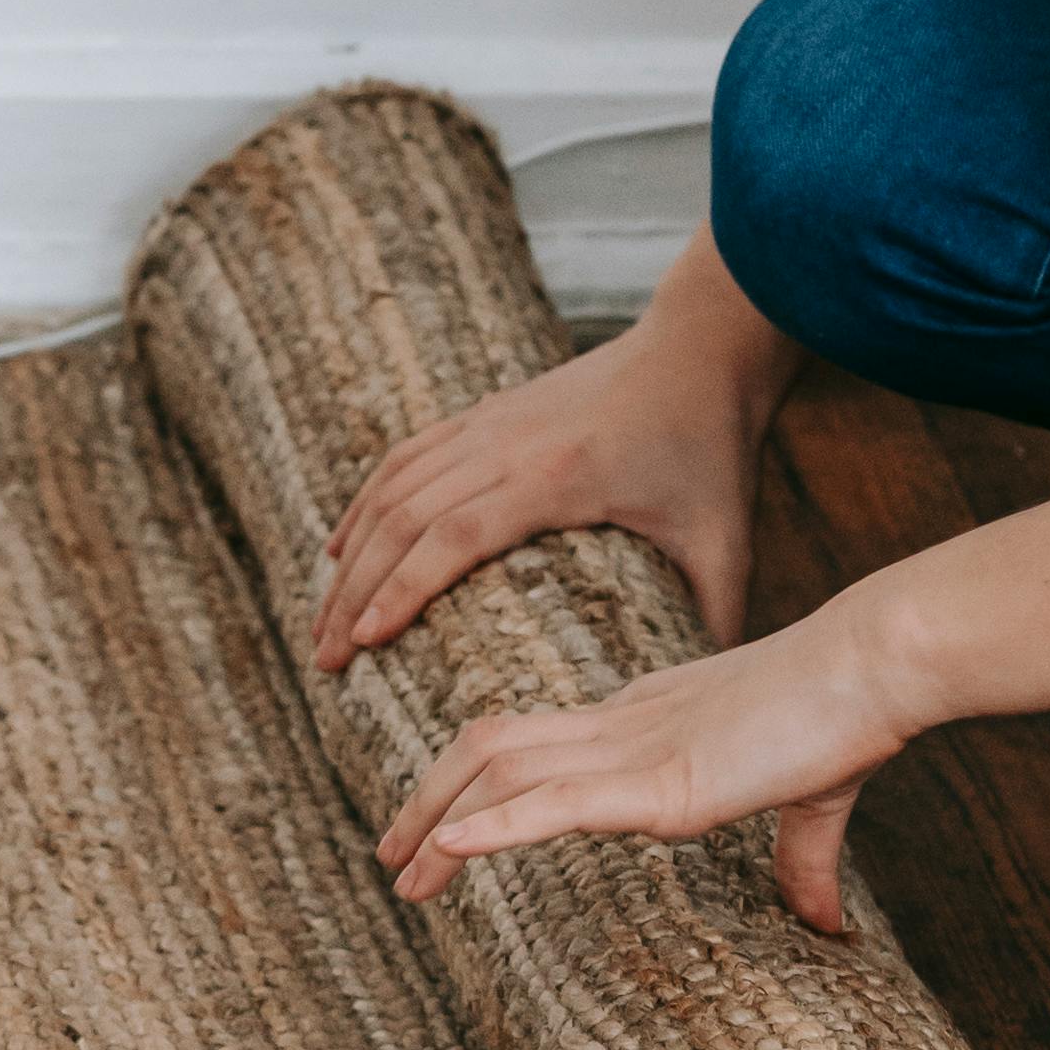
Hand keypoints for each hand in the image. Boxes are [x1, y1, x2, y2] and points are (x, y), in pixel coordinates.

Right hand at [312, 294, 783, 675]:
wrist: (700, 346)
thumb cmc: (713, 447)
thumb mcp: (726, 540)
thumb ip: (716, 617)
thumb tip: (704, 703)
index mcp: (558, 475)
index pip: (454, 535)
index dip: (401, 589)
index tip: (363, 642)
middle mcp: (507, 443)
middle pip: (403, 518)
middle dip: (354, 592)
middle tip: (326, 659)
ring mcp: (490, 422)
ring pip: (392, 487)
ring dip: (349, 555)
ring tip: (323, 622)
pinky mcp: (486, 412)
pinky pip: (406, 459)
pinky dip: (364, 504)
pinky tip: (341, 548)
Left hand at [373, 602, 912, 932]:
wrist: (879, 665)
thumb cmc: (853, 716)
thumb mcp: (815, 800)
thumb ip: (804, 859)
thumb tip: (825, 924)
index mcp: (648, 720)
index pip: (536, 743)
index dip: (476, 784)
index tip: (441, 834)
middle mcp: (624, 727)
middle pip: (492, 749)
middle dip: (431, 804)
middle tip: (391, 862)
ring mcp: (635, 751)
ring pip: (502, 771)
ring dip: (441, 824)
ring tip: (401, 877)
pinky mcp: (661, 784)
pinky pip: (555, 803)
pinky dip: (495, 827)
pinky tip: (448, 852)